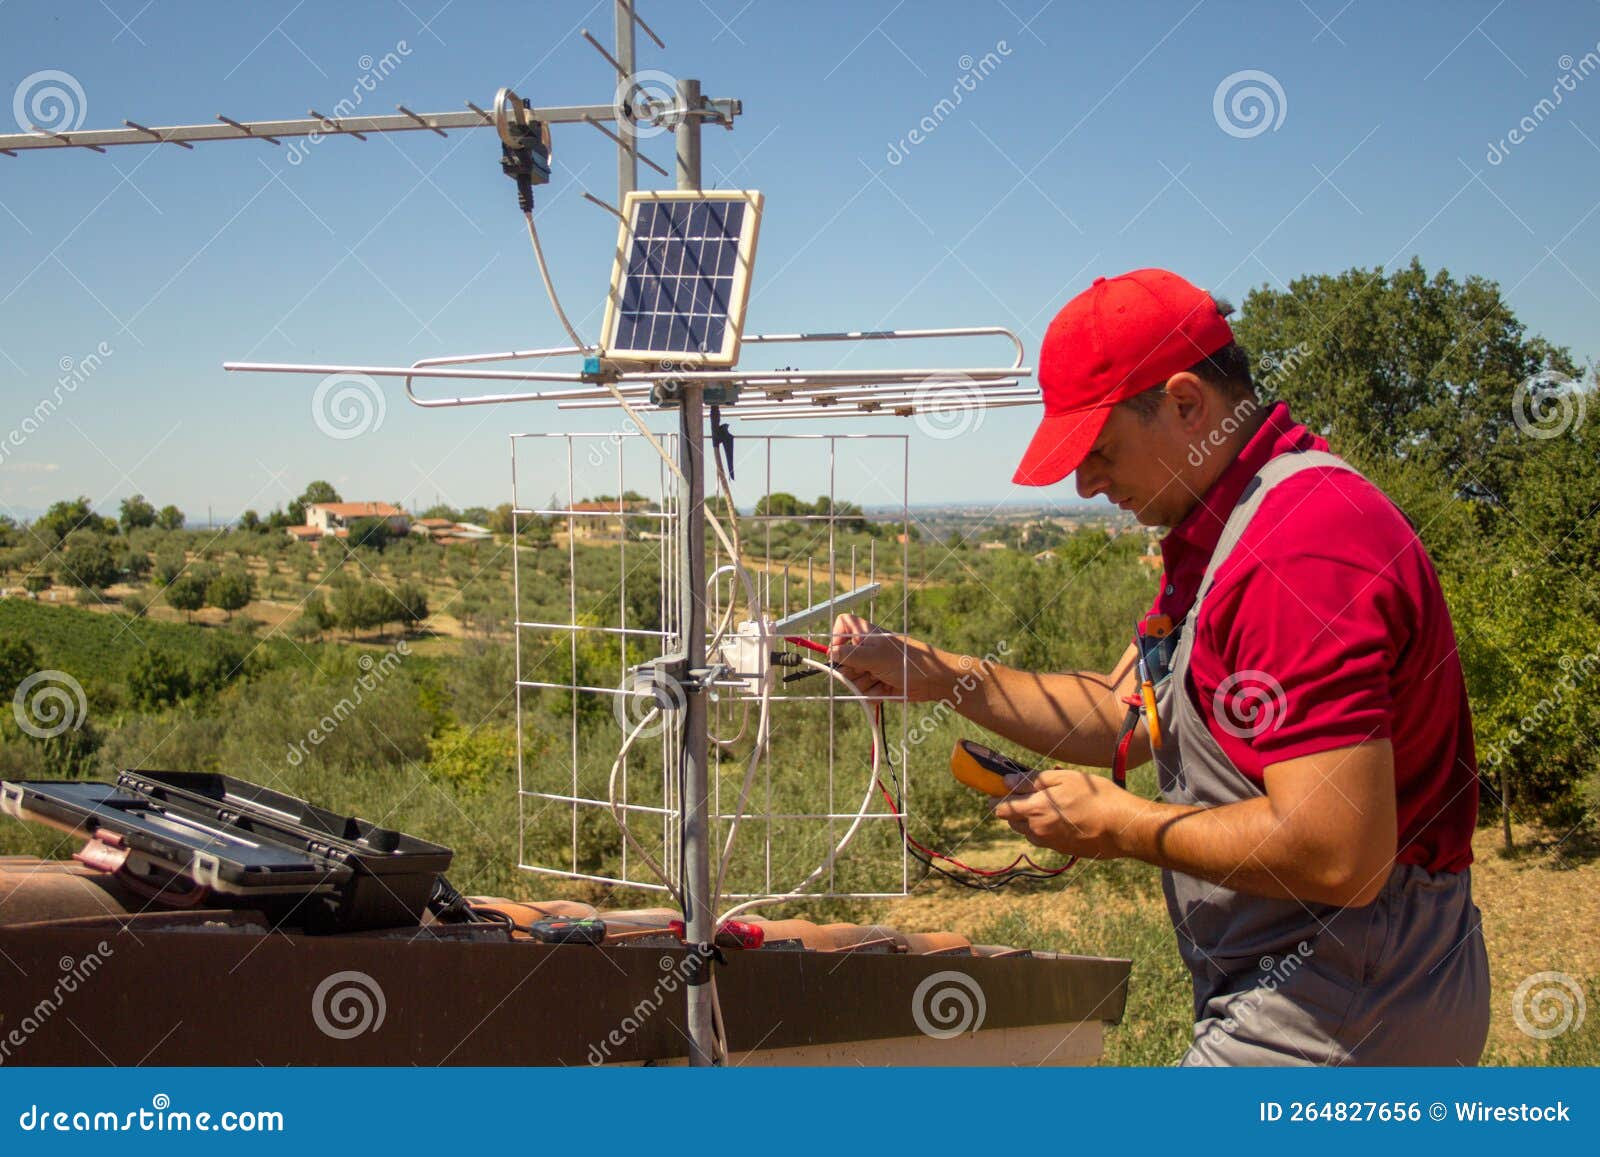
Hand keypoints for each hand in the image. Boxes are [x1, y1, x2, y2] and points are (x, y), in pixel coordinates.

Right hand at [828, 613, 944, 701]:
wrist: (931, 681)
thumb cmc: (907, 661)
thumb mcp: (875, 656)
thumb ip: (850, 655)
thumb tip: (830, 653)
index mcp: (866, 635)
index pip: (843, 624)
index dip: (837, 637)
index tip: (838, 652)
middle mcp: (866, 650)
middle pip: (842, 661)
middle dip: (853, 671)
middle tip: (869, 670)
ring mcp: (871, 668)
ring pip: (852, 680)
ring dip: (866, 684)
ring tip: (882, 679)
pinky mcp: (876, 684)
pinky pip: (863, 693)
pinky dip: (874, 694)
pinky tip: (886, 689)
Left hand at [992, 767, 1138, 859]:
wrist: (1122, 828)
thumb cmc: (1096, 797)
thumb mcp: (1065, 779)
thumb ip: (1032, 780)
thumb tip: (1006, 781)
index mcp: (1034, 810)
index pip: (1001, 808)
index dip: (997, 798)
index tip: (1002, 789)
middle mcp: (1037, 829)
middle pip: (1011, 820)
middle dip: (1014, 807)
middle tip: (1031, 792)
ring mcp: (1049, 842)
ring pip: (1027, 830)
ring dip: (1029, 818)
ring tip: (1050, 803)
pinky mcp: (1061, 849)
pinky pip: (1043, 837)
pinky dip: (1044, 827)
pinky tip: (1062, 816)